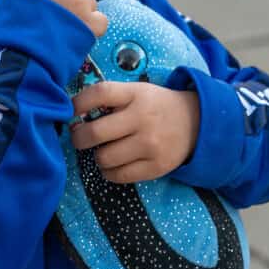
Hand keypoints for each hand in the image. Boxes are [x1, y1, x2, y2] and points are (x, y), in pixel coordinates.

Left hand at [70, 82, 199, 183]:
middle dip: (79, 138)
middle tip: (80, 138)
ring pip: (104, 158)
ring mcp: (150, 145)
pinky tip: (113, 164)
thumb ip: (111, 98)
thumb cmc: (156, 106)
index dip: (78, 103)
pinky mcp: (156, 167)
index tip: (71, 111)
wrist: (197, 123)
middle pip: (95, 133)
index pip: (99, 93)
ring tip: (103, 151)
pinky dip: (109, 172)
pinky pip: (118, 176)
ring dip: (96, 157)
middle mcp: (142, 119)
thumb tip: (74, 114)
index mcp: (136, 95)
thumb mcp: (138, 92)